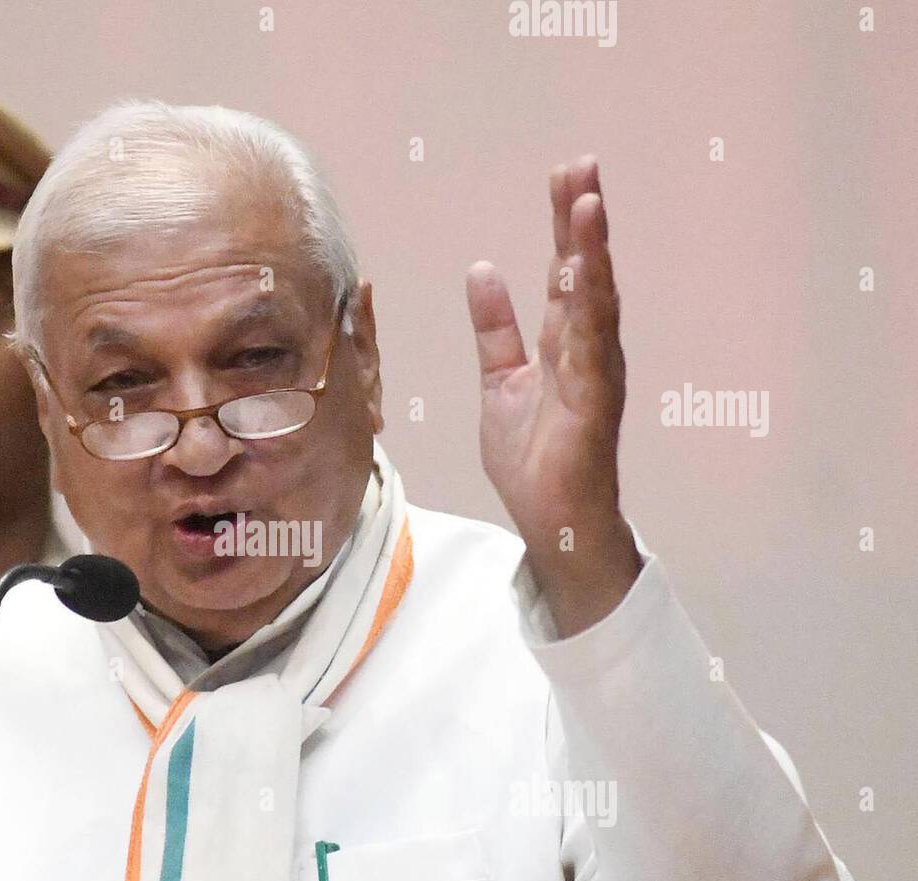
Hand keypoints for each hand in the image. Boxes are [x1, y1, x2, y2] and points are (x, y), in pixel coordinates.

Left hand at [467, 154, 641, 636]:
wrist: (551, 517)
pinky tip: (584, 269)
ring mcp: (595, 373)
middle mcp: (587, 350)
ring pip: (595, 301)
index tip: (564, 177)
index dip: (565, 227)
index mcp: (564, 344)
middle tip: (580, 165)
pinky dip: (588, 306)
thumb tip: (483, 271)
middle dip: (583, 221)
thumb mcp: (499, 381)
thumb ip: (495, 329)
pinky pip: (590, 346)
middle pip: (586, 274)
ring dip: (591, 252)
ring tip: (587, 200)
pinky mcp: (594, 401)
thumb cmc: (534, 457)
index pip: (566, 274)